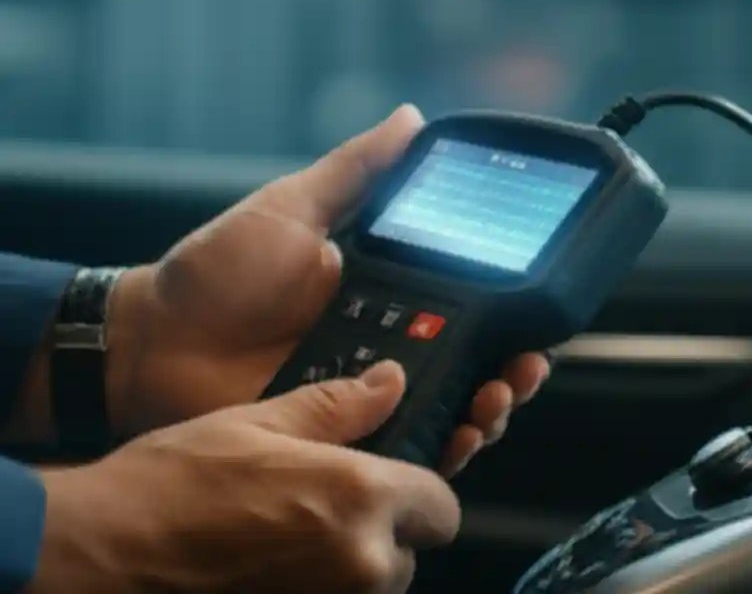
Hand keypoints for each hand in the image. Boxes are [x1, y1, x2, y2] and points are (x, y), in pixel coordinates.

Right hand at [31, 360, 457, 593]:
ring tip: (293, 539)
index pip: (443, 506)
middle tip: (328, 510)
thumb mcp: (259, 424)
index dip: (421, 493)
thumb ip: (338, 407)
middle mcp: (361, 562)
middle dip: (385, 532)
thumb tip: (391, 382)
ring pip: (379, 585)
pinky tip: (276, 567)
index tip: (389, 483)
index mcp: (361, 497)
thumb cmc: (176, 480)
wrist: (104, 553)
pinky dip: (323, 587)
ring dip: (354, 565)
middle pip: (412, 551)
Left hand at [107, 105, 549, 475]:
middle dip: (515, 374)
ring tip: (494, 402)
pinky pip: (404, 453)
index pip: (472, 309)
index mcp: (392, 293)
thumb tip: (410, 116)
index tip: (537, 320)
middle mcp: (392, 348)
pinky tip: (459, 440)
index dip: (513, 319)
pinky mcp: (345, 440)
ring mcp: (369, 398)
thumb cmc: (217, 272)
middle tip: (523, 371)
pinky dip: (441, 452)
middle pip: (477, 367)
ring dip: (490, 413)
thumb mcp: (291, 208)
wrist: (153, 342)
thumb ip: (355, 171)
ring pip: (452, 413)